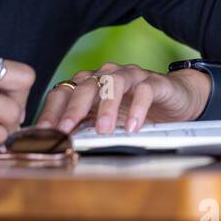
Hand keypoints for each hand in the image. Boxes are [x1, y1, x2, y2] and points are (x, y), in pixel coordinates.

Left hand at [35, 61, 210, 134]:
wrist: (176, 99)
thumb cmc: (134, 110)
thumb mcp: (105, 120)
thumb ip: (83, 126)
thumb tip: (56, 145)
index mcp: (88, 84)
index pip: (63, 92)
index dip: (51, 111)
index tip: (44, 132)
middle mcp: (106, 76)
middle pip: (84, 86)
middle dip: (73, 108)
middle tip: (66, 129)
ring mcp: (130, 76)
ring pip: (112, 84)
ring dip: (106, 107)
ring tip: (103, 130)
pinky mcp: (154, 82)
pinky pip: (144, 90)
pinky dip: (138, 108)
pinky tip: (134, 127)